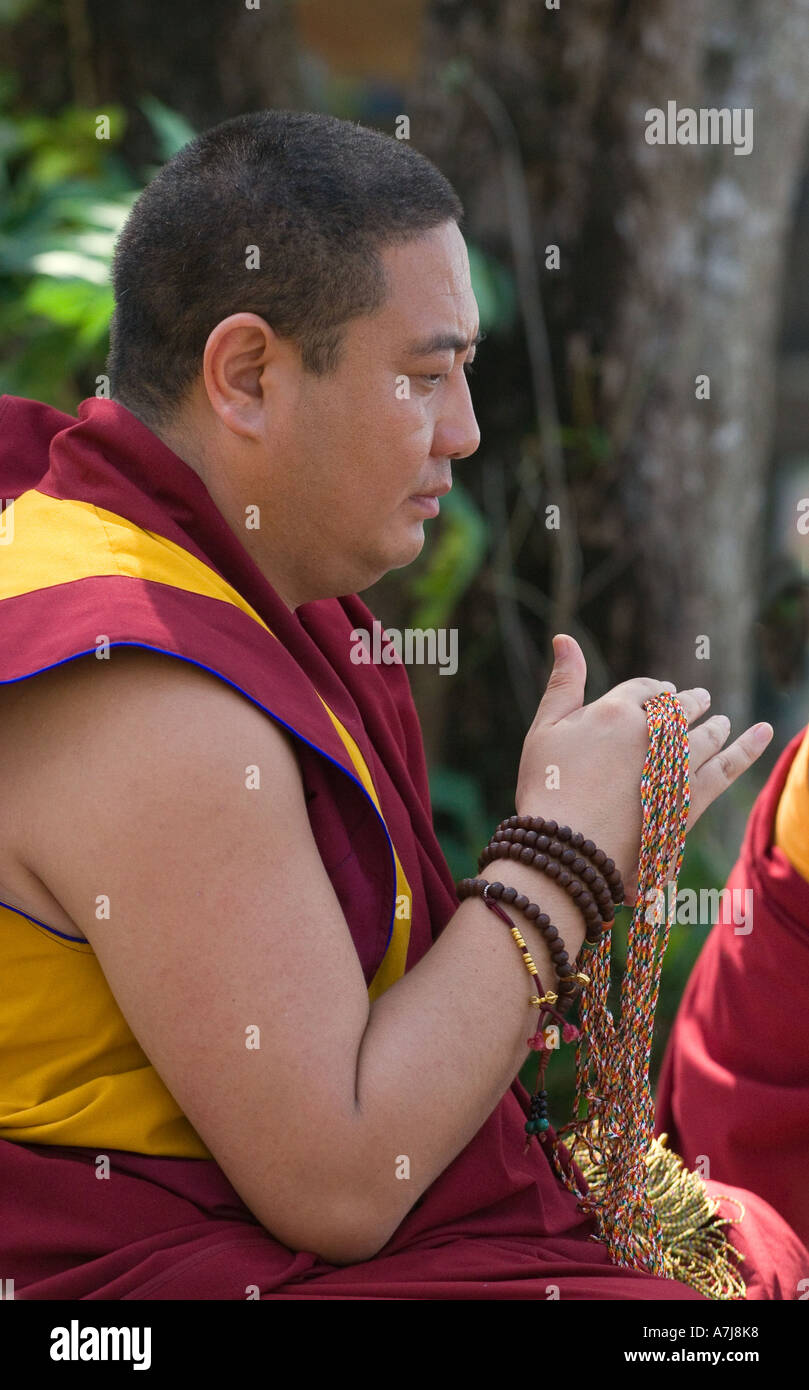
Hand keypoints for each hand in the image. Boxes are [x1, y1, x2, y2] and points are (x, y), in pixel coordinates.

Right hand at [515, 635, 772, 905]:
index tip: (661, 692)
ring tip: (723, 722)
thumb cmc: (547, 788)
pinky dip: (748, 748)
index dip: (653, 690)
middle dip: (690, 703)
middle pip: (679, 709)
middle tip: (700, 701)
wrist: (568, 847)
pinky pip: (728, 766)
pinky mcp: (692, 798)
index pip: (644, 690)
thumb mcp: (545, 729)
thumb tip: (565, 637)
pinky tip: (763, 732)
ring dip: (715, 724)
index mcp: (616, 710)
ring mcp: (676, 765)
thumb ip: (563, 683)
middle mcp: (652, 732)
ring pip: (705, 735)